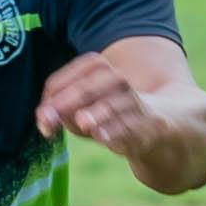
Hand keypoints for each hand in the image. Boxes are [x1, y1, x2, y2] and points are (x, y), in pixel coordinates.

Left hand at [33, 45, 173, 156]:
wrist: (162, 124)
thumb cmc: (112, 115)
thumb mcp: (83, 109)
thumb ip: (60, 112)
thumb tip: (44, 120)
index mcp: (99, 69)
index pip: (68, 77)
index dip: (51, 98)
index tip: (43, 119)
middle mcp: (117, 81)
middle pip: (89, 87)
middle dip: (66, 103)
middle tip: (47, 121)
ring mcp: (135, 104)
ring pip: (113, 105)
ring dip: (97, 114)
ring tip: (83, 122)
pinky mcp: (149, 126)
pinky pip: (132, 127)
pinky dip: (116, 131)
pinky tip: (103, 137)